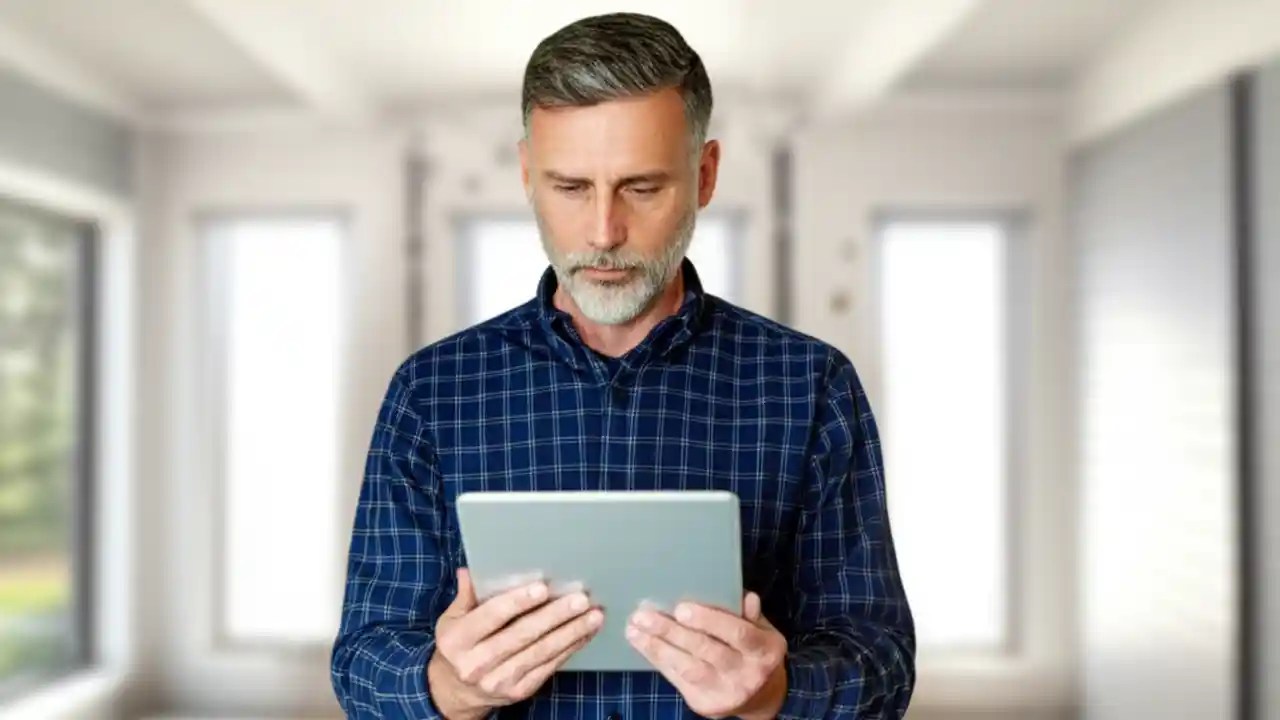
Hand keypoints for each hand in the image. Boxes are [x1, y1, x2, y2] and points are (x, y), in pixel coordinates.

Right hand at [428, 568, 603, 719]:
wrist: (456, 692)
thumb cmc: (458, 646)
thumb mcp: (451, 620)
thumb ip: (465, 596)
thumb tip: (471, 570)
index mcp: (457, 641)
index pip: (491, 616)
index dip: (518, 602)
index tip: (542, 587)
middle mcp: (477, 664)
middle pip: (522, 635)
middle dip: (555, 615)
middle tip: (579, 599)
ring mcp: (499, 680)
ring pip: (541, 652)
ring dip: (571, 632)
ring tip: (592, 615)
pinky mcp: (519, 691)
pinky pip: (550, 666)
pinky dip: (570, 648)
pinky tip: (585, 633)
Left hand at [626, 592, 787, 719]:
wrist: (761, 697)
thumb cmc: (755, 651)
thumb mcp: (762, 630)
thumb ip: (751, 615)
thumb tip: (746, 598)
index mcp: (764, 650)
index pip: (738, 633)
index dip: (709, 620)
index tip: (681, 608)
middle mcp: (747, 674)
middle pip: (706, 650)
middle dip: (672, 632)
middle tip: (645, 615)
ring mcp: (725, 692)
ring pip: (688, 668)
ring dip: (658, 647)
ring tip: (635, 629)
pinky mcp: (704, 703)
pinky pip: (678, 679)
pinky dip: (658, 659)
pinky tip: (642, 643)